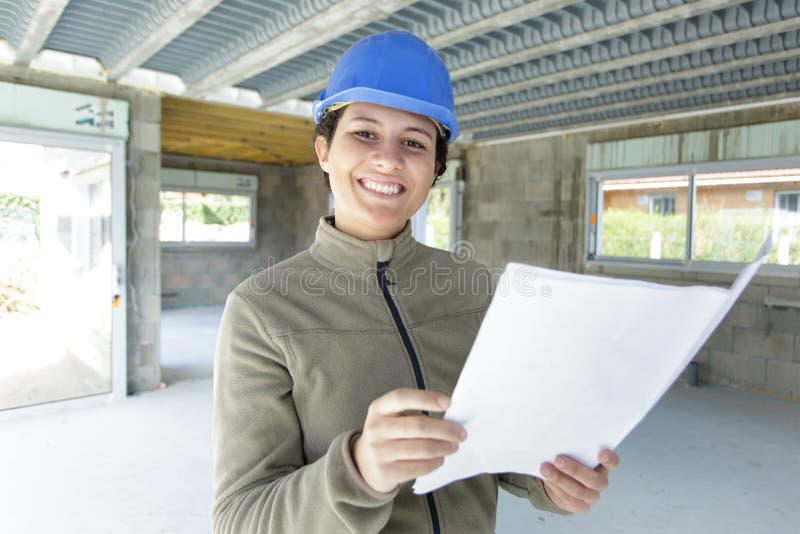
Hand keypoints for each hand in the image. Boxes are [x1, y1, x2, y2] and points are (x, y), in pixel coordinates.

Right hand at [352, 388, 466, 492]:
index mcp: (378, 408)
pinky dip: (435, 462)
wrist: (364, 464)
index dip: (426, 398)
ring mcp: (379, 452)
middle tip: (461, 433)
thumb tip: (450, 421)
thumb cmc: (388, 434)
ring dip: (443, 447)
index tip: (449, 402)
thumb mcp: (392, 417)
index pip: (402, 397)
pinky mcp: (386, 472)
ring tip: (454, 446)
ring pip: (421, 448)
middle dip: (445, 429)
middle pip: (417, 426)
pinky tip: (441, 458)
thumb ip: (415, 414)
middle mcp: (376, 428)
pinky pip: (418, 467)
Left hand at [539, 450, 618, 512]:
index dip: (610, 459)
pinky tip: (547, 479)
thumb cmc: (569, 459)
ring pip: (578, 491)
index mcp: (603, 466)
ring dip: (560, 479)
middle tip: (558, 460)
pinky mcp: (580, 506)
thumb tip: (557, 436)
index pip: (612, 463)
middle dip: (575, 470)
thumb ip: (571, 446)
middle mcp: (600, 482)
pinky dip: (556, 488)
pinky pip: (568, 499)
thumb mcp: (572, 452)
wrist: (563, 482)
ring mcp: (591, 496)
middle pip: (594, 480)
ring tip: (545, 469)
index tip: (602, 453)